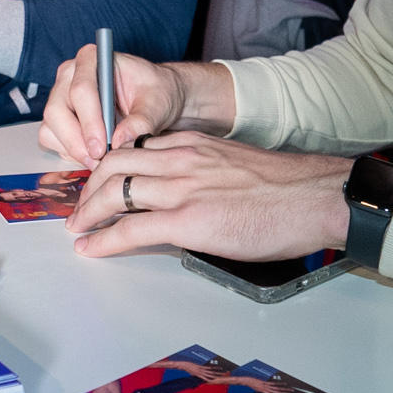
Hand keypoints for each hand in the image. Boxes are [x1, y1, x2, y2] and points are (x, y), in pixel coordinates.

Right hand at [41, 43, 191, 168]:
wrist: (154, 99)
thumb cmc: (156, 92)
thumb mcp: (157, 104)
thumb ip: (141, 121)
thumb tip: (120, 141)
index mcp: (91, 59)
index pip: (81, 90)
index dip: (90, 122)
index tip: (102, 147)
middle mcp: (70, 75)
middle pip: (57, 111)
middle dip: (76, 141)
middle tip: (98, 160)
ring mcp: (60, 95)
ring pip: (50, 128)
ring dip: (72, 150)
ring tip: (100, 160)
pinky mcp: (58, 117)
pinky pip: (51, 139)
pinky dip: (70, 153)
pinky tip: (93, 155)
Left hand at [62, 130, 351, 262]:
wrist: (315, 197)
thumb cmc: (286, 188)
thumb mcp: (234, 165)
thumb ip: (203, 172)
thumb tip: (186, 195)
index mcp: (192, 144)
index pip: (134, 147)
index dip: (109, 165)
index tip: (99, 180)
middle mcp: (180, 159)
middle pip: (113, 164)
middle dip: (89, 187)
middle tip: (80, 206)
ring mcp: (181, 188)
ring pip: (114, 192)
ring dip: (88, 212)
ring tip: (77, 228)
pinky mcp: (187, 220)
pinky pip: (130, 228)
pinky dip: (103, 240)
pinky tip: (92, 248)